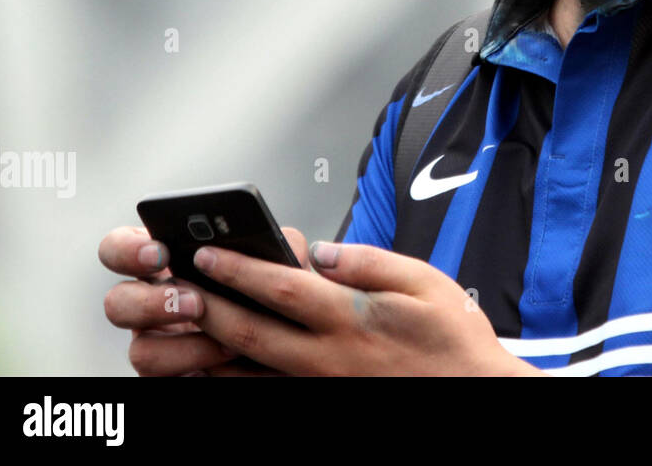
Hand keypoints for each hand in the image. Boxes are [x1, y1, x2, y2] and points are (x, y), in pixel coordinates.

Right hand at [98, 224, 310, 375]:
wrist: (292, 337)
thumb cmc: (276, 289)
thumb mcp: (276, 261)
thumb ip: (269, 244)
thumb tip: (268, 240)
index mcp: (165, 263)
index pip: (120, 248)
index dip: (129, 249)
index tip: (161, 252)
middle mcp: (151, 303)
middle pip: (116, 303)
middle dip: (151, 303)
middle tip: (196, 303)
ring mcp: (156, 344)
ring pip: (140, 352)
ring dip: (186, 347)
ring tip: (230, 342)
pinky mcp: (170, 376)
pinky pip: (164, 380)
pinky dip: (199, 370)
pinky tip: (231, 360)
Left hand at [188, 240, 542, 375]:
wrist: (474, 393)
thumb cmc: (454, 339)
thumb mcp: (426, 281)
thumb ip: (370, 262)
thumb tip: (323, 252)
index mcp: (353, 319)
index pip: (281, 289)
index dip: (239, 269)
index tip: (209, 253)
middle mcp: (329, 358)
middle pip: (252, 332)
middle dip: (210, 306)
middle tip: (177, 286)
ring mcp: (323, 385)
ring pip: (251, 370)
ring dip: (213, 346)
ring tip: (185, 323)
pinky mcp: (323, 400)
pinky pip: (267, 391)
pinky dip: (236, 379)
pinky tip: (215, 366)